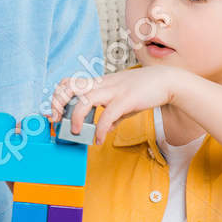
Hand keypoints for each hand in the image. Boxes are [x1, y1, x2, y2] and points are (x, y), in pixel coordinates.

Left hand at [51, 66, 185, 143]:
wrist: (166, 81)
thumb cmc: (144, 90)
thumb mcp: (123, 101)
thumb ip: (112, 114)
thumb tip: (105, 129)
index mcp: (99, 83)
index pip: (69, 82)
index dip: (58, 96)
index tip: (55, 113)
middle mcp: (102, 84)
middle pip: (70, 86)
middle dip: (58, 103)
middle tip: (58, 120)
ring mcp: (113, 90)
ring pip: (84, 99)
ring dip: (75, 118)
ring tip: (75, 132)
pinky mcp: (125, 99)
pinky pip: (107, 115)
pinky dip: (101, 129)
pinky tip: (100, 139)